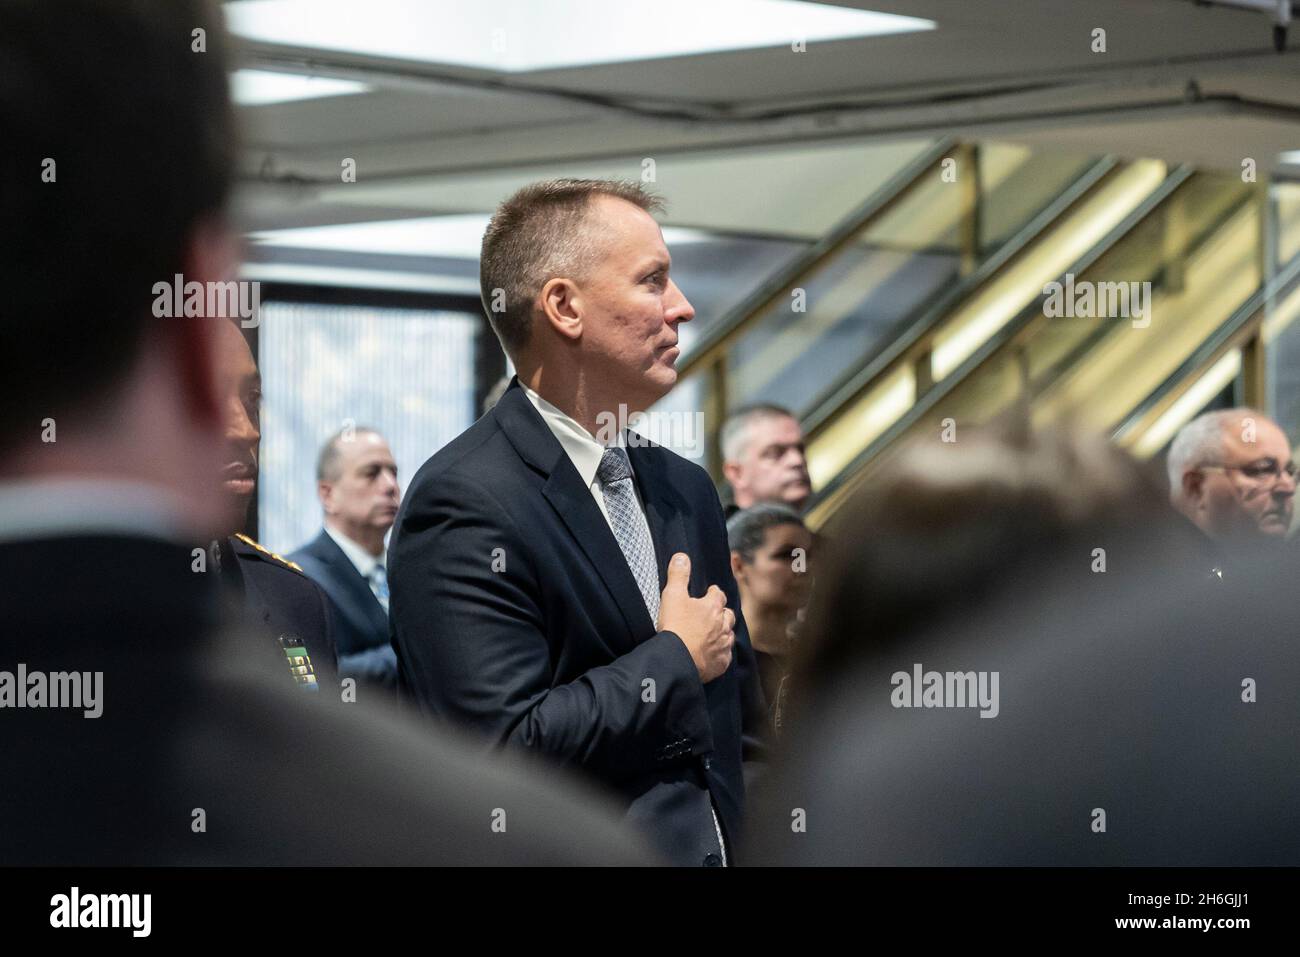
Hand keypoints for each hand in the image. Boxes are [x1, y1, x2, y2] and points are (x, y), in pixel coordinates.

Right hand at [657, 552, 734, 683]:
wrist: (676, 660)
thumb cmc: (675, 627)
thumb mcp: (672, 595)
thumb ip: (678, 574)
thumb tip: (682, 556)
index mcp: (712, 607)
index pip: (718, 594)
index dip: (712, 593)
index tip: (708, 593)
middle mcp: (723, 625)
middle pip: (728, 614)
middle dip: (721, 612)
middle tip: (712, 613)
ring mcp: (723, 644)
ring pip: (729, 635)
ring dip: (723, 632)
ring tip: (714, 633)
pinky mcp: (721, 663)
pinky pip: (725, 656)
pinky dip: (720, 653)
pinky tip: (713, 654)